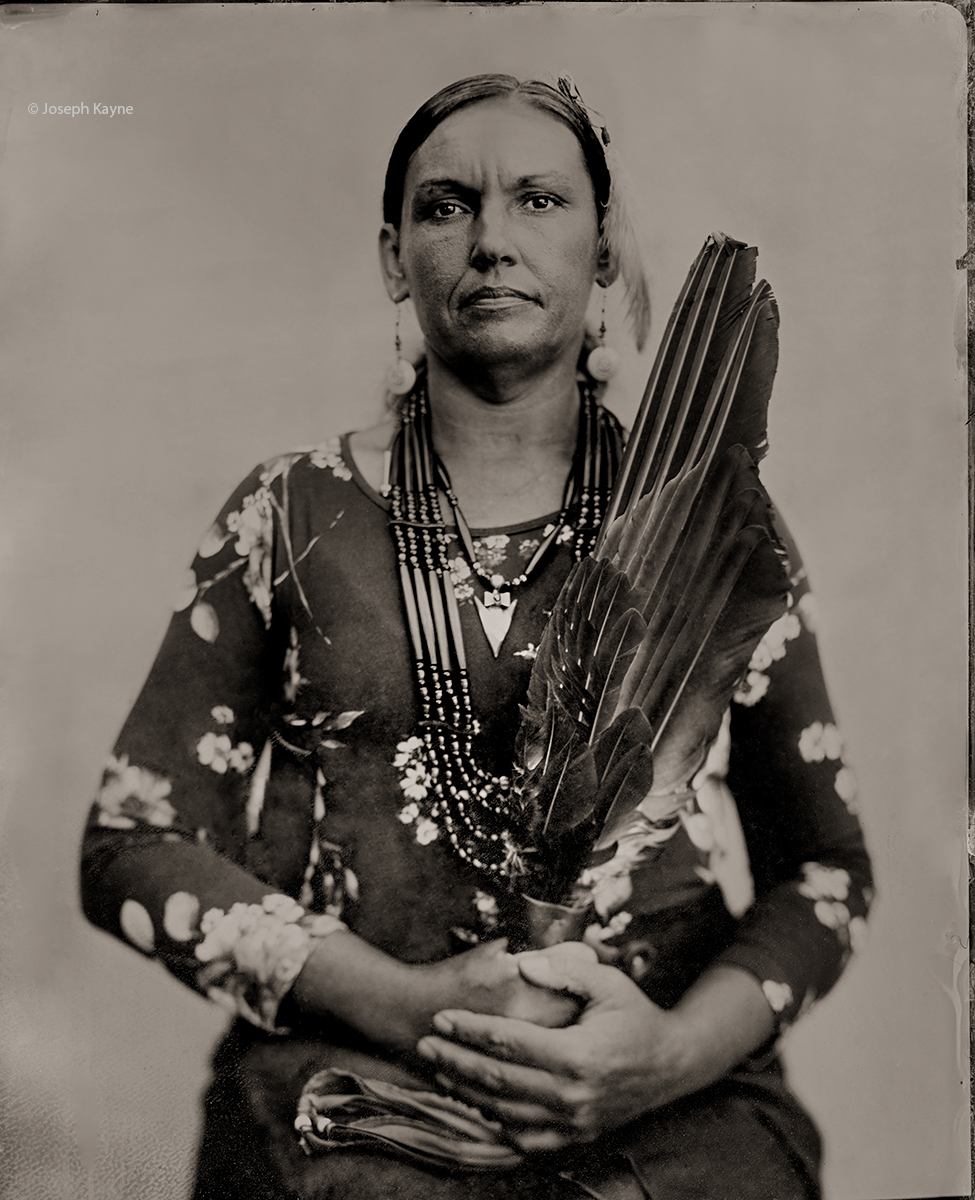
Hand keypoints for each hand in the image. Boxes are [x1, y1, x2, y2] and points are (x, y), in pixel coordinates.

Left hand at [416, 946, 689, 1150]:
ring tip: (439, 1070)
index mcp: (578, 1055)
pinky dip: (495, 1121)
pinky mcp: (575, 1135)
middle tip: (425, 1045)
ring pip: (505, 1111)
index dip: (470, 1028)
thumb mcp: (608, 981)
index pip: (508, 1041)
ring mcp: (574, 1121)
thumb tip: (523, 962)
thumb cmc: (637, 1015)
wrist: (671, 1064)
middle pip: (497, 1080)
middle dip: (455, 1060)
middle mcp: (573, 1094)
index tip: (441, 1017)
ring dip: (466, 1091)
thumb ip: (565, 970)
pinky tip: (474, 1103)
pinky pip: (525, 1136)